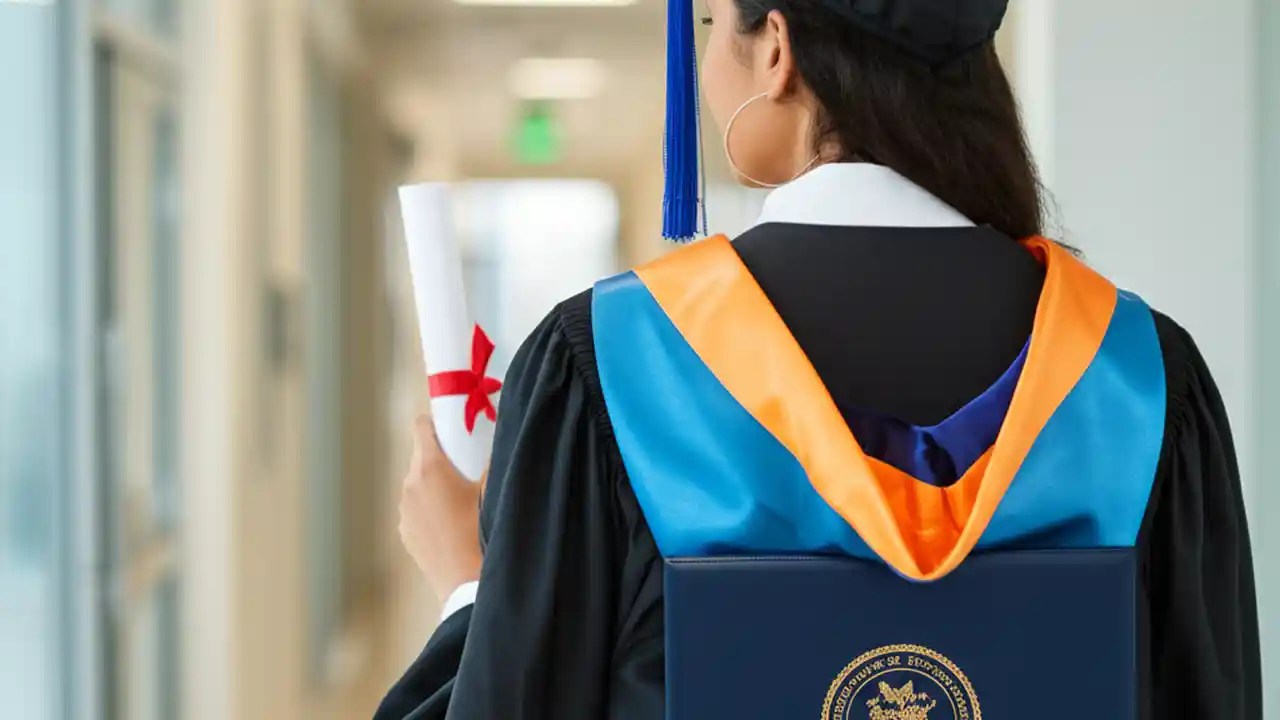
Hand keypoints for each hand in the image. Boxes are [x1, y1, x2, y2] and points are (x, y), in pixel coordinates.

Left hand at [399, 415, 483, 604]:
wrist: (469, 583)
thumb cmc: (482, 532)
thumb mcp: (493, 491)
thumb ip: (493, 461)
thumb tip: (499, 442)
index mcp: (430, 468)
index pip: (421, 427)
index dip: (438, 424)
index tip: (456, 431)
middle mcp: (410, 485)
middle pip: (421, 455)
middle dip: (441, 456)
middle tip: (466, 466)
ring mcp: (404, 511)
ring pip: (417, 484)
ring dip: (434, 484)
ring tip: (460, 500)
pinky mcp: (405, 533)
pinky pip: (415, 508)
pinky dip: (428, 508)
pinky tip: (450, 523)